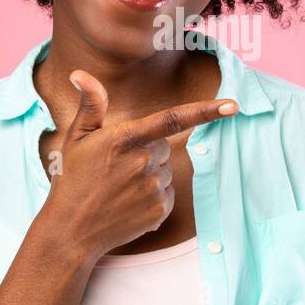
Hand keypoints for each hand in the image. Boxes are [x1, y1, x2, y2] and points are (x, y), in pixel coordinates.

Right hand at [37, 69, 237, 258]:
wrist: (71, 230)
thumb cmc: (73, 179)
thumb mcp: (76, 138)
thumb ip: (90, 105)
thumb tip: (81, 73)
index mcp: (125, 138)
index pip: (172, 118)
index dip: (205, 111)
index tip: (233, 106)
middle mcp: (143, 162)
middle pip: (163, 147)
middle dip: (147, 152)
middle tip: (117, 168)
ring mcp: (154, 187)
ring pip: (166, 171)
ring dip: (150, 175)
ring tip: (120, 188)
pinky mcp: (160, 210)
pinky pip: (168, 193)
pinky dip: (153, 196)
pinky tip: (128, 203)